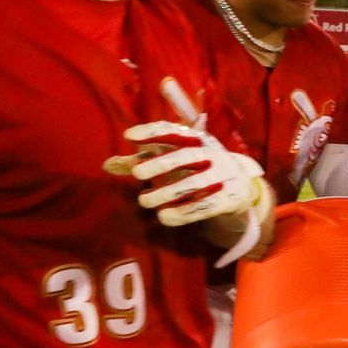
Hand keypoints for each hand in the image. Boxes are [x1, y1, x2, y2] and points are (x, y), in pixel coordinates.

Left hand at [116, 122, 264, 225]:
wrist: (241, 189)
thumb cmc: (197, 169)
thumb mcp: (172, 160)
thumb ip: (141, 161)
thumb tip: (107, 164)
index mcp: (197, 139)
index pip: (174, 130)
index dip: (152, 132)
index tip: (129, 135)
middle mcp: (212, 154)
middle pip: (186, 156)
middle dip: (161, 163)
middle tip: (137, 172)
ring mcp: (224, 176)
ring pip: (195, 183)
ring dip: (168, 192)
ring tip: (144, 201)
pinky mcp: (230, 198)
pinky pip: (205, 206)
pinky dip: (183, 213)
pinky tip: (164, 217)